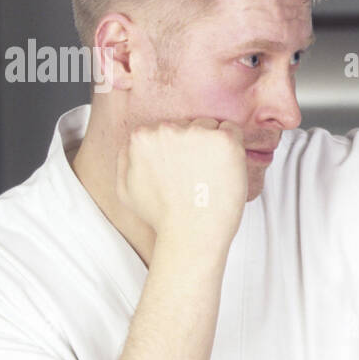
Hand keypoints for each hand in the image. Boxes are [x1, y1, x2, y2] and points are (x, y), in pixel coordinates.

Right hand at [116, 118, 248, 250]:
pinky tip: (225, 169)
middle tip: (197, 176)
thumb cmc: (163, 217)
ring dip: (214, 146)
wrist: (191, 234)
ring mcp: (196, 132)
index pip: (167, 128)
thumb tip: (131, 144)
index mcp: (142, 137)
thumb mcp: (126, 190)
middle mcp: (166, 129)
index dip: (178, 151)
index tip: (181, 170)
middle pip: (189, 125)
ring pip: (211, 127)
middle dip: (195, 146)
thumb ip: (124, 160)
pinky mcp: (223, 140)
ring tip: (210, 176)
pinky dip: (234, 147)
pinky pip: (232, 130)